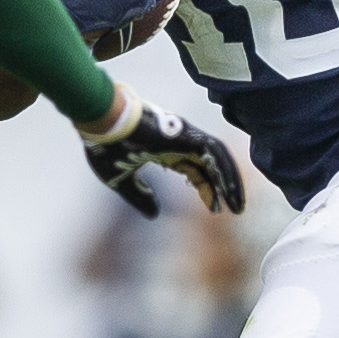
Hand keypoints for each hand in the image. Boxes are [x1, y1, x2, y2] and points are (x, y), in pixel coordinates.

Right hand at [79, 83, 245, 217]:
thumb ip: (138, 196)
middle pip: (212, 166)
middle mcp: (179, 142)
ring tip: (237, 204)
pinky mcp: (187, 132)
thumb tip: (154, 214)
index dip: (207, 189)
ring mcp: (185, 135)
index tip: (215, 210)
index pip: (196, 170)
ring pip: (218, 158)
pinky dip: (225, 169)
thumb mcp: (121, 181)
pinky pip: (214, 151)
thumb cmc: (105, 146)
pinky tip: (228, 190)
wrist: (101, 123)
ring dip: (230, 180)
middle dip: (226, 187)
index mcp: (165, 151)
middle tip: (237, 209)